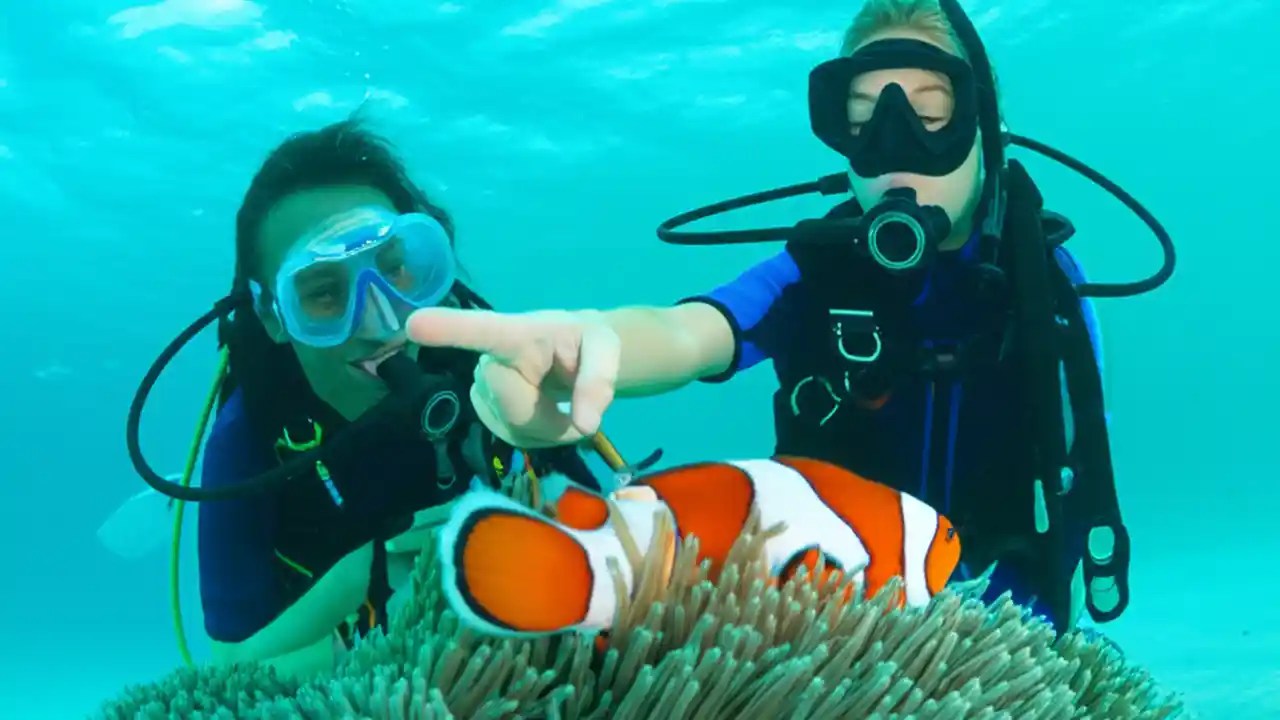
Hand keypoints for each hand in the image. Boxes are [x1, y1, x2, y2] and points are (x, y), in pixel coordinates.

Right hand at [407, 307, 620, 447]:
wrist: (580, 358)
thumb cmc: (586, 343)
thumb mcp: (606, 350)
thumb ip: (599, 380)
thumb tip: (585, 424)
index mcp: (515, 333)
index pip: (479, 330)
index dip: (447, 329)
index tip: (415, 324)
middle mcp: (489, 357)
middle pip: (513, 407)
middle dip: (552, 420)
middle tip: (583, 412)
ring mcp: (483, 388)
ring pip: (511, 428)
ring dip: (549, 432)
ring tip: (567, 410)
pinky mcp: (486, 411)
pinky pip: (512, 439)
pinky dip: (541, 439)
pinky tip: (552, 421)